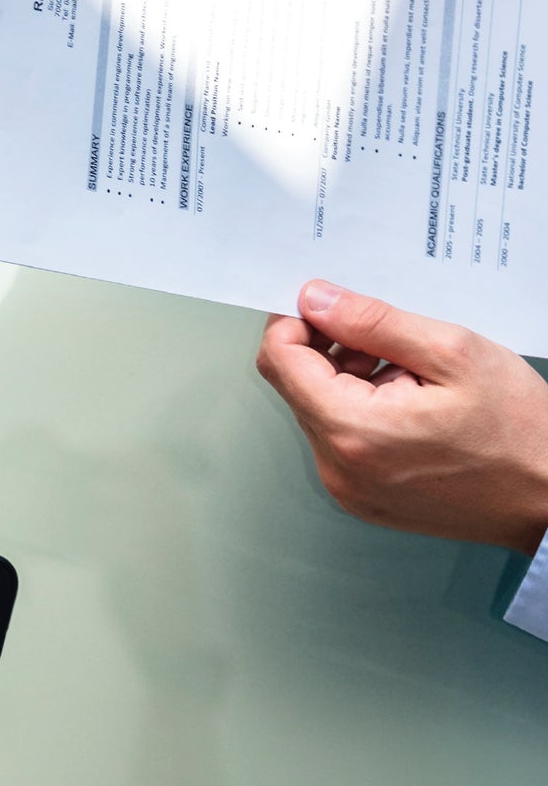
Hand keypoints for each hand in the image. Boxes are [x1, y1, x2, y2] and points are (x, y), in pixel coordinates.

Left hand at [255, 280, 547, 555]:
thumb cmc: (520, 432)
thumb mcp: (451, 351)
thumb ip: (370, 320)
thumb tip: (313, 299)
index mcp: (353, 432)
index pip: (278, 358)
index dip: (296, 321)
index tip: (329, 305)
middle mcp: (339, 469)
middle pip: (295, 383)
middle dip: (330, 349)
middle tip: (389, 341)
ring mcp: (351, 489)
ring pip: (317, 406)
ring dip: (349, 377)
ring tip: (409, 374)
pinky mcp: (366, 497)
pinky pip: (340, 436)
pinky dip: (362, 408)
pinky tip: (409, 401)